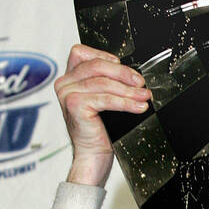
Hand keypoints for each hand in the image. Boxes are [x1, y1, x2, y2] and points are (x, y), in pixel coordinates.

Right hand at [54, 44, 149, 187]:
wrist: (93, 156)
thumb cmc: (99, 129)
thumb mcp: (102, 98)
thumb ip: (107, 81)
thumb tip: (132, 74)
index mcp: (68, 78)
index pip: (82, 53)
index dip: (104, 56)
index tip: (124, 68)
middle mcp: (64, 84)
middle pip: (96, 66)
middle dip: (123, 73)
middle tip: (141, 83)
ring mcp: (67, 94)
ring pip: (103, 83)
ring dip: (128, 90)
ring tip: (143, 97)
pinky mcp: (75, 105)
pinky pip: (105, 99)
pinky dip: (125, 102)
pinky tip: (137, 106)